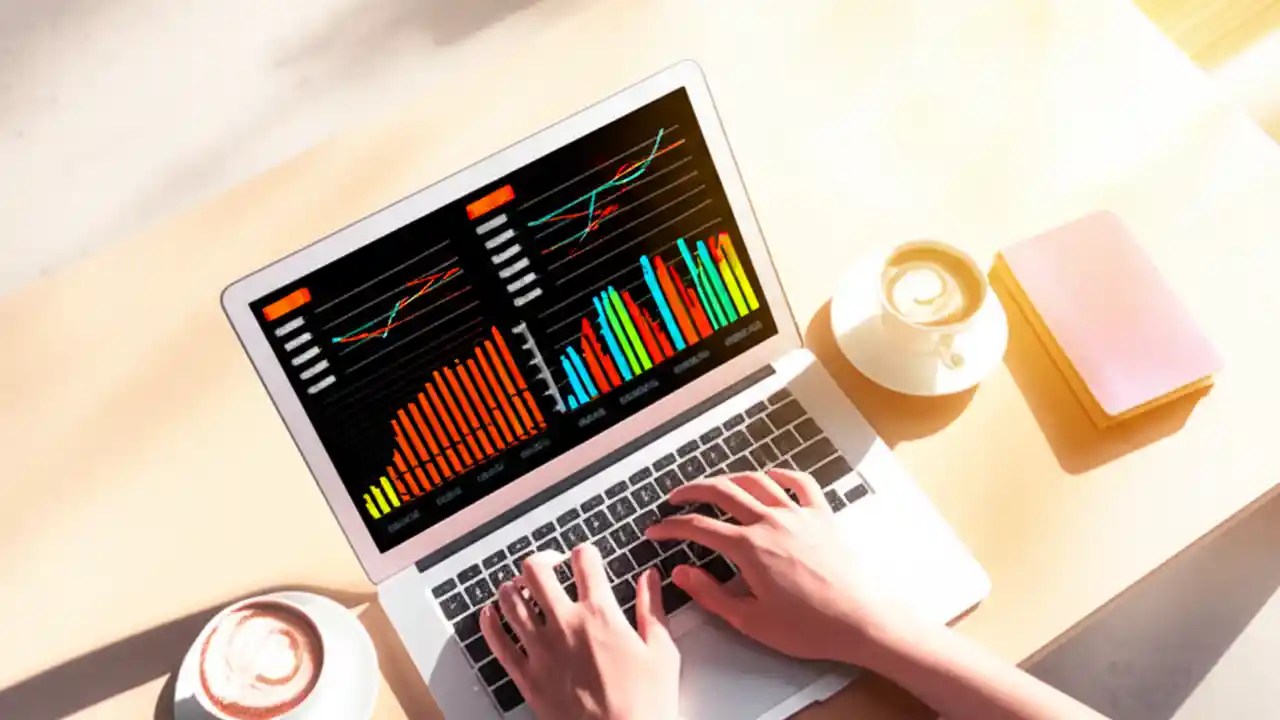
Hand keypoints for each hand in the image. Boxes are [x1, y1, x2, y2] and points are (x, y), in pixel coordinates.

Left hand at [480, 545, 679, 719]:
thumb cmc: (644, 705)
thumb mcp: (661, 651)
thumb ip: (652, 608)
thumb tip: (649, 579)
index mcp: (600, 615)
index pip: (585, 561)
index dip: (586, 551)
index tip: (586, 555)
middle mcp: (565, 626)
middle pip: (537, 572)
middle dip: (542, 560)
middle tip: (549, 564)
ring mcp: (541, 651)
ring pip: (511, 601)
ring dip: (514, 587)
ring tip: (521, 586)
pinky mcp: (527, 677)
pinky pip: (497, 643)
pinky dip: (490, 623)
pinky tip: (490, 614)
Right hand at [646, 469, 919, 665]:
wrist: (861, 621)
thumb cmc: (811, 627)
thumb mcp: (750, 620)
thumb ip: (711, 594)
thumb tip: (682, 574)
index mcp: (750, 548)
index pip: (698, 528)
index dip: (671, 527)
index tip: (657, 530)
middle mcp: (771, 522)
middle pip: (722, 491)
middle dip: (692, 490)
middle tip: (676, 497)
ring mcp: (799, 514)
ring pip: (756, 480)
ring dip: (729, 478)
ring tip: (715, 485)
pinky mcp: (822, 515)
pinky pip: (798, 482)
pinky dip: (779, 474)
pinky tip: (769, 477)